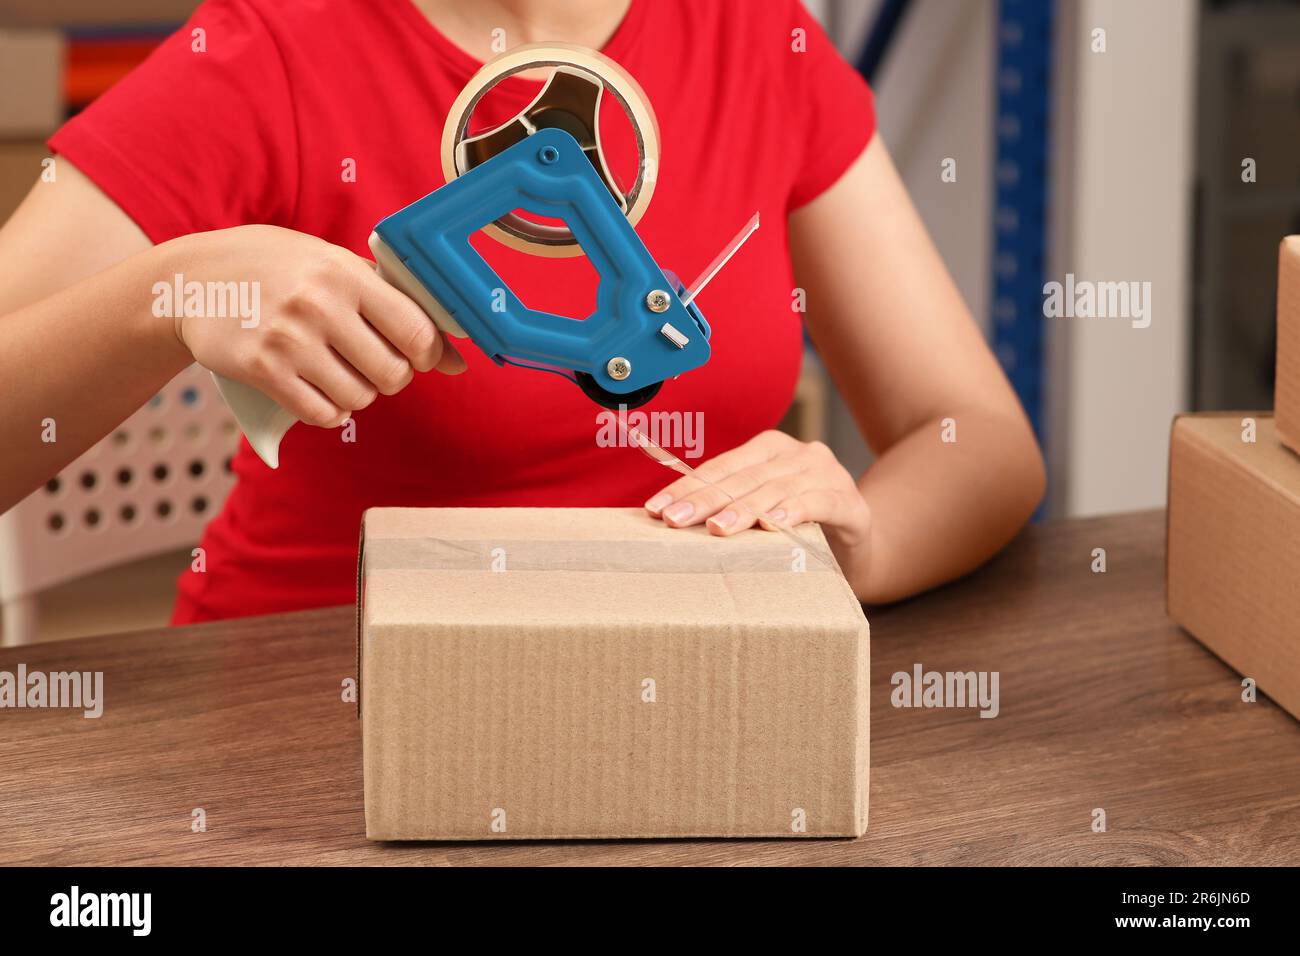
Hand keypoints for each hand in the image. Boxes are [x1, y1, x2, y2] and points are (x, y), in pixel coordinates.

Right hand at [165, 225, 464, 427]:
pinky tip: (318, 388)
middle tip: (373, 364)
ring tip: (340, 371)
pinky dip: (329, 410)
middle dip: (391, 377)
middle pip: (392, 375)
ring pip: (360, 398)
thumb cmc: (277, 268)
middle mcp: (319, 306)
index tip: (416, 355)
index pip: (417, 332)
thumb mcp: (334, 266)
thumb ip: (394, 305)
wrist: (193, 279)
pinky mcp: (263, 371)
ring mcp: (289, 341)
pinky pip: (323, 414)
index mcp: (346, 273)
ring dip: (358, 394)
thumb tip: (456, 362)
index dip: (427, 354)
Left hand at [643, 430, 871, 544]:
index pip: (721, 467)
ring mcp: (828, 474)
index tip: (656, 510)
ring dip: (743, 508)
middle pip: (744, 477)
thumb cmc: (798, 531)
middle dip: (705, 499)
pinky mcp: (850, 502)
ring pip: (777, 488)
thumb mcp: (760, 513)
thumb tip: (671, 519)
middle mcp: (799, 454)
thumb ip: (729, 507)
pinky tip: (771, 524)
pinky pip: (818, 503)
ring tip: (716, 529)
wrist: (857, 550)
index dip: (687, 487)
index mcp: (770, 449)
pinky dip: (793, 511)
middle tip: (674, 520)